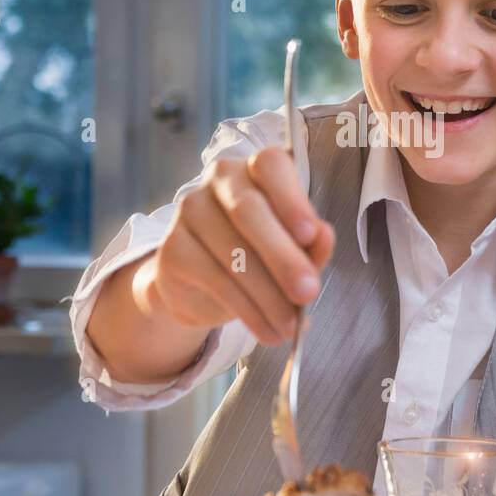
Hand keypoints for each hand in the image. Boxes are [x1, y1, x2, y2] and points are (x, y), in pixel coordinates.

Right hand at [133, 146, 334, 345]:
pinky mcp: (172, 248)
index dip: (291, 199)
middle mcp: (220, 179)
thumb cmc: (258, 254)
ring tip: (290, 326)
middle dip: (283, 257)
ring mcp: (190, 210)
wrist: (201, 284)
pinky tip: (267, 330)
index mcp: (255, 169)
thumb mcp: (292, 248)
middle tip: (308, 293)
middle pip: (249, 211)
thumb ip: (310, 242)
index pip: (271, 166)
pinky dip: (247, 311)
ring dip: (268, 296)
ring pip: (233, 253)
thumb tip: (324, 237)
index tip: (311, 234)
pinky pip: (214, 281)